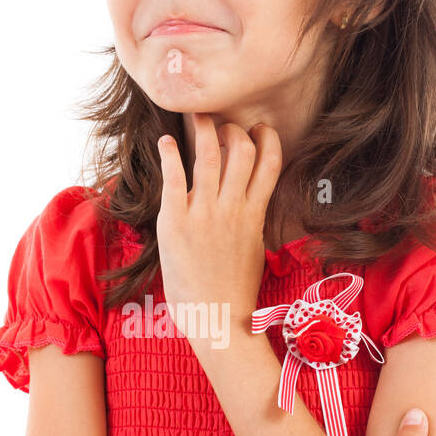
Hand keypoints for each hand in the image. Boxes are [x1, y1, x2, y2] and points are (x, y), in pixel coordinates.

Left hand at [156, 115, 280, 343]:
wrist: (218, 319)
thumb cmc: (234, 292)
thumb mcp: (254, 250)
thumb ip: (251, 221)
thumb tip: (249, 205)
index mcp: (254, 214)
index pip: (270, 162)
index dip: (266, 138)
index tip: (257, 129)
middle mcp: (233, 208)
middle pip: (241, 149)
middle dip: (232, 128)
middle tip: (220, 125)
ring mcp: (205, 213)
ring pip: (209, 154)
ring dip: (202, 128)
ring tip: (195, 116)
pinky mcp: (176, 221)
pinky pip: (174, 177)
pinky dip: (169, 153)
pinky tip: (165, 143)